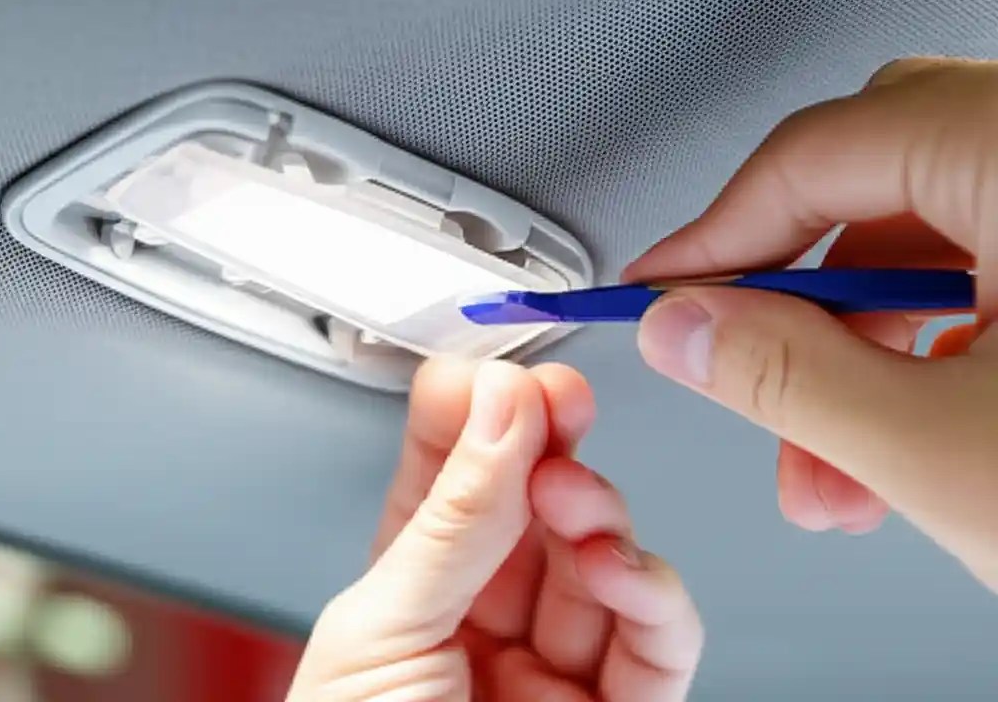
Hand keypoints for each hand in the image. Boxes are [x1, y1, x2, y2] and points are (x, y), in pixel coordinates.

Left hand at [286, 359, 701, 700]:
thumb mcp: (382, 630)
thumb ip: (453, 519)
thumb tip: (496, 409)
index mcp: (409, 599)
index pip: (448, 484)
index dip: (472, 420)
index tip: (490, 369)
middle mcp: (484, 627)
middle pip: (536, 512)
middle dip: (549, 451)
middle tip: (555, 405)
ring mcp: (554, 669)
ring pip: (603, 563)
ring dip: (598, 515)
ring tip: (573, 493)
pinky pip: (655, 643)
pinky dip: (650, 593)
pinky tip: (617, 561)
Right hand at [623, 57, 997, 586]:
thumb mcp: (942, 450)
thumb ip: (788, 378)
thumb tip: (686, 328)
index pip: (817, 157)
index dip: (714, 237)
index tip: (654, 290)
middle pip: (871, 185)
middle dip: (795, 304)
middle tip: (743, 364)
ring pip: (931, 240)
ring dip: (862, 355)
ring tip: (837, 468)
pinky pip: (992, 266)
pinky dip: (932, 352)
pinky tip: (918, 441)